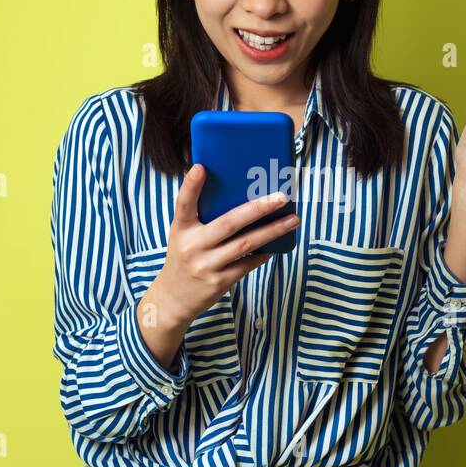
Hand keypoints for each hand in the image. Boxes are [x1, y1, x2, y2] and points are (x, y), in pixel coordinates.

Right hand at [146, 163, 299, 327]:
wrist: (172, 299)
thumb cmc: (184, 258)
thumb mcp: (183, 235)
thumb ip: (201, 217)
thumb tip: (236, 193)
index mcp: (181, 229)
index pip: (183, 204)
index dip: (191, 186)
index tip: (201, 168)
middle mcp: (192, 246)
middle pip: (228, 223)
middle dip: (258, 208)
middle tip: (281, 197)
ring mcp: (206, 266)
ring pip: (245, 244)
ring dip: (272, 231)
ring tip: (293, 220)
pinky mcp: (219, 282)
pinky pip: (248, 264)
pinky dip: (264, 253)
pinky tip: (278, 244)